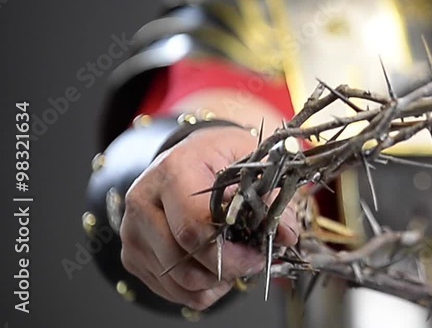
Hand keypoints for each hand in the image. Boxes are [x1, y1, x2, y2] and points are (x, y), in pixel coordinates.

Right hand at [120, 126, 299, 309]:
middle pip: (183, 260)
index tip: (258, 256)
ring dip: (214, 282)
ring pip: (177, 281)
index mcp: (174, 171)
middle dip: (227, 270)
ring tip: (235, 261)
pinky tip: (215, 268)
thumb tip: (287, 233)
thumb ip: (270, 198)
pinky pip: (169, 290)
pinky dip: (199, 289)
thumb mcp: (251, 163)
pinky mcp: (132, 253)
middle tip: (252, 262)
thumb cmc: (221, 157)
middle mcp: (143, 200)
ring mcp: (132, 230)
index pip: (194, 226)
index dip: (231, 252)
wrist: (192, 153)